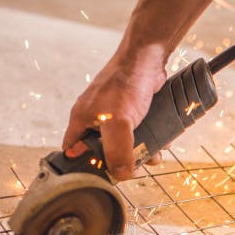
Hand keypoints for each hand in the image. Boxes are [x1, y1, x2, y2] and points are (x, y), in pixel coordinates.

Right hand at [63, 50, 166, 180]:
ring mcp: (113, 114)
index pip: (72, 151)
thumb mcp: (119, 123)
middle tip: (137, 165)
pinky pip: (139, 132)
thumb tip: (120, 175)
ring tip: (154, 154)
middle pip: (103, 151)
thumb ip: (117, 151)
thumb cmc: (125, 84)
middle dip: (121, 161)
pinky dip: (150, 139)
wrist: (147, 58)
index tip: (102, 177)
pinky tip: (162, 140)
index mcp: (81, 120)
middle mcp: (94, 118)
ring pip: (124, 143)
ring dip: (141, 152)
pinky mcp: (132, 111)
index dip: (83, 166)